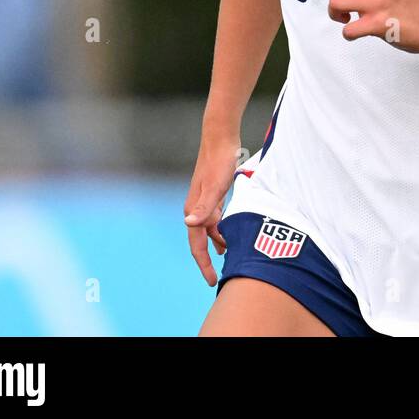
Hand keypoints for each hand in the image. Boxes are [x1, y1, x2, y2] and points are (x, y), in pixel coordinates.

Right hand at [183, 134, 242, 285]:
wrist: (220, 138)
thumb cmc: (220, 161)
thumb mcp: (216, 185)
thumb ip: (205, 206)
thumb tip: (189, 223)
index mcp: (195, 210)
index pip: (197, 244)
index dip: (203, 264)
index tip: (212, 281)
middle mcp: (196, 208)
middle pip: (202, 241)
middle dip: (208, 260)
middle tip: (218, 278)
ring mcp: (204, 201)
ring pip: (210, 231)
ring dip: (218, 244)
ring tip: (229, 260)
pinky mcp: (213, 194)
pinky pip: (216, 219)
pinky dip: (222, 230)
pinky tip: (230, 236)